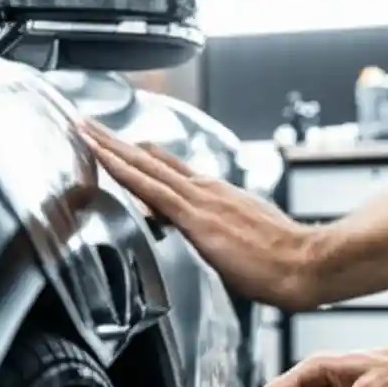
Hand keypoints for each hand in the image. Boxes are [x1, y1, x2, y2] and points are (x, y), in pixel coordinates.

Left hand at [80, 120, 320, 310]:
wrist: (304, 264)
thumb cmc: (280, 259)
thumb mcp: (240, 236)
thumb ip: (213, 229)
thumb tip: (191, 230)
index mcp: (213, 194)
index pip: (167, 167)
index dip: (138, 153)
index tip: (115, 141)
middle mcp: (203, 189)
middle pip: (148, 158)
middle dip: (114, 140)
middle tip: (84, 122)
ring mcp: (198, 199)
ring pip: (143, 165)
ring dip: (110, 146)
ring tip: (83, 130)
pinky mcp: (196, 217)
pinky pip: (150, 188)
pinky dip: (123, 170)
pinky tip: (103, 159)